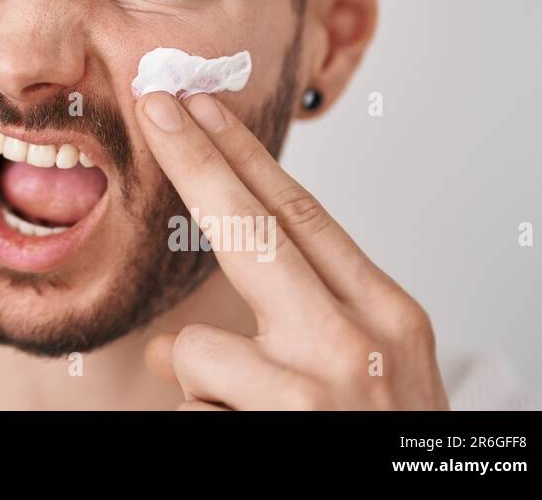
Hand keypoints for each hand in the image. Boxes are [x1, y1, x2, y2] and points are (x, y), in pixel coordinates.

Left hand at [135, 90, 449, 410]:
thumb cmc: (384, 441)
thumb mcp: (369, 370)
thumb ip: (299, 321)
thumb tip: (185, 314)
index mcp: (387, 314)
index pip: (301, 214)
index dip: (240, 156)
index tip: (196, 106)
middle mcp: (360, 340)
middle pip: (251, 228)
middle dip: (195, 160)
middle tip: (154, 101)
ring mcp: (319, 391)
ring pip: (193, 350)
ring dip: (198, 388)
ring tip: (251, 422)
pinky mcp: (281, 431)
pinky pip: (189, 411)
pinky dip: (204, 424)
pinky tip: (250, 439)